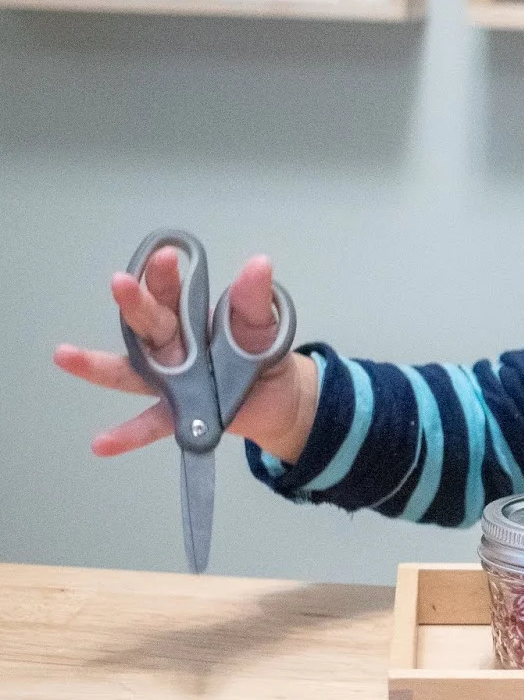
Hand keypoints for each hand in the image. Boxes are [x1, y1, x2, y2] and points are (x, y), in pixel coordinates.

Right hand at [54, 248, 318, 463]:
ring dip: (98, 366)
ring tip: (65, 356)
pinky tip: (101, 443)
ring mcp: (169, 381)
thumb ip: (255, 300)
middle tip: (119, 283)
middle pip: (148, 325)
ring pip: (130, 372)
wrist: (281, 397)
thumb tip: (259, 264)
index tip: (165, 256)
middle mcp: (171, 346)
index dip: (165, 275)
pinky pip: (150, 425)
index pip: (172, 292)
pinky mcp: (178, 414)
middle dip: (135, 304)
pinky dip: (126, 435)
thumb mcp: (264, 324)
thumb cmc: (260, 353)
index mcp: (191, 317)